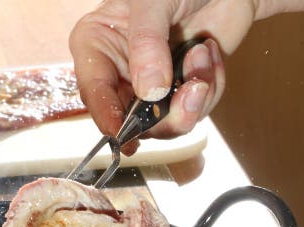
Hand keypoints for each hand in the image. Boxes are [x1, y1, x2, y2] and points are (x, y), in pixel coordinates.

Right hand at [69, 0, 257, 152]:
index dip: (108, 117)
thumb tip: (150, 93)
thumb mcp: (152, 3)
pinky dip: (209, 84)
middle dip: (166, 113)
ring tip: (201, 55)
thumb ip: (147, 45)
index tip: (124, 137)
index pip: (94, 92)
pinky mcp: (181, 90)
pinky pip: (194, 109)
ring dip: (193, 97)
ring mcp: (151, 85)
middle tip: (193, 89)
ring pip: (165, 123)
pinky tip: (208, 52)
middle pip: (130, 119)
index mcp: (96, 47)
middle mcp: (118, 72)